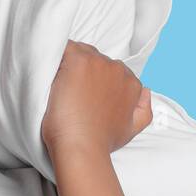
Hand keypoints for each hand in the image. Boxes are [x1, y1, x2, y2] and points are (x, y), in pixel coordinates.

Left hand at [40, 40, 151, 156]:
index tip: (81, 93)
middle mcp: (118, 70)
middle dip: (82, 71)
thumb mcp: (132, 128)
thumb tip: (145, 91)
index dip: (93, 80)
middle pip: (95, 59)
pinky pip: (64, 48)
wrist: (82, 147)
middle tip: (69, 92)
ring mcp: (98, 63)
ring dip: (68, 66)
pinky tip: (50, 75)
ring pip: (79, 52)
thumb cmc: (101, 142)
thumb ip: (143, 108)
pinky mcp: (78, 62)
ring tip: (59, 88)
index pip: (110, 71)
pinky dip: (55, 58)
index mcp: (131, 84)